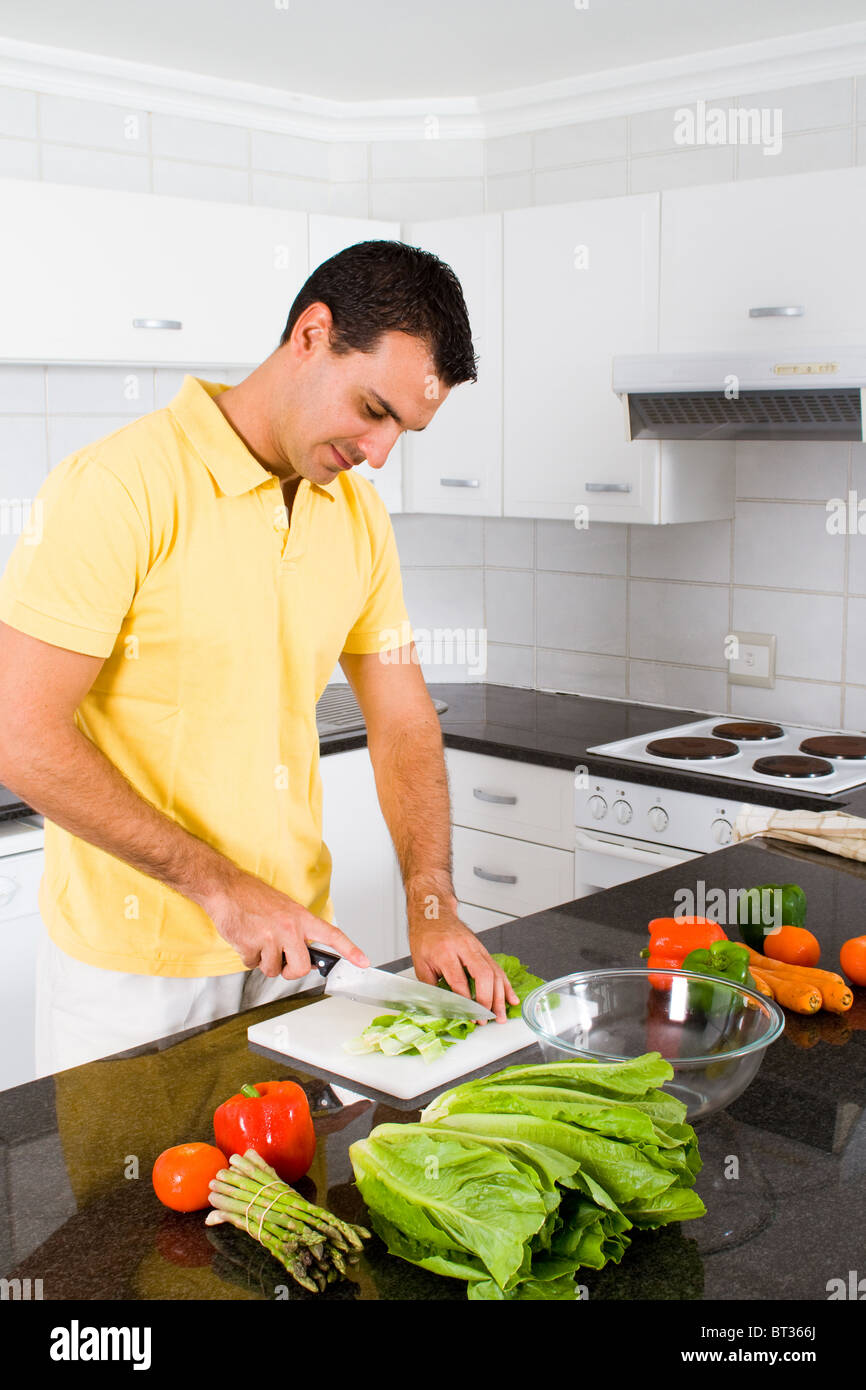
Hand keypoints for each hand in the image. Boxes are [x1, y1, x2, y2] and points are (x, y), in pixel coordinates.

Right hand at [202, 869, 369, 979]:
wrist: (226, 888)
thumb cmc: (254, 898)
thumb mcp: (285, 909)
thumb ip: (298, 930)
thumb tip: (308, 955)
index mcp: (301, 918)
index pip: (332, 935)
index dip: (350, 950)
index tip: (363, 962)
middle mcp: (289, 928)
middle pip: (301, 968)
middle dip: (290, 971)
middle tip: (282, 962)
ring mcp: (270, 937)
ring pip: (273, 970)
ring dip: (264, 962)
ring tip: (258, 940)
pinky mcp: (251, 945)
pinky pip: (252, 965)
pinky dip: (247, 957)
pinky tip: (245, 939)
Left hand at [409, 910, 519, 1023]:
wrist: (433, 913)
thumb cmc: (425, 937)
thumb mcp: (419, 963)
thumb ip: (430, 986)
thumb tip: (440, 1007)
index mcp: (445, 951)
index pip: (459, 980)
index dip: (465, 1001)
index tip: (467, 1016)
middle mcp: (464, 948)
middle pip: (482, 974)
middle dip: (487, 1000)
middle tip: (486, 1018)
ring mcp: (477, 948)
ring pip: (494, 972)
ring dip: (500, 997)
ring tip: (501, 1016)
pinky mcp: (483, 950)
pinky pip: (498, 969)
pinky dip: (506, 986)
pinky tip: (511, 999)